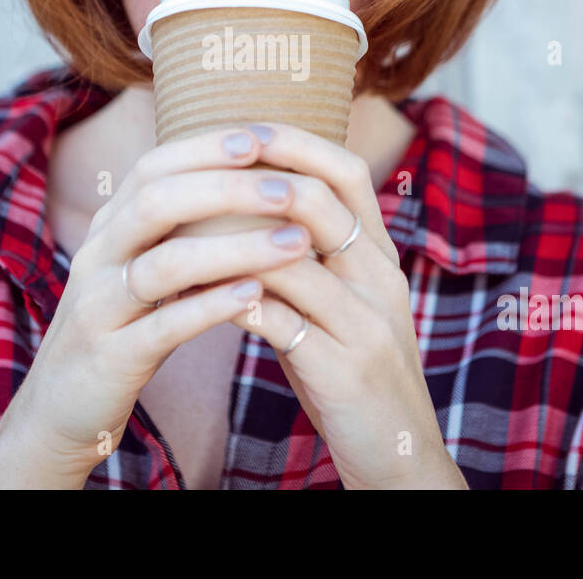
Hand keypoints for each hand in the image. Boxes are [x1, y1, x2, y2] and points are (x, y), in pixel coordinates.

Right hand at [0, 125, 310, 486]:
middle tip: (289, 188)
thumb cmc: (122, 328)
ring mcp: (99, 307)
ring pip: (165, 264)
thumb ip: (177, 229)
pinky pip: (163, 326)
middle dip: (226, 189)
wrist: (60, 408)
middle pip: (157, 203)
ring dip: (235, 248)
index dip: (204, 148)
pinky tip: (256, 295)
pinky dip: (211, 307)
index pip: (153, 168)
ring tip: (295, 242)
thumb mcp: (140, 269)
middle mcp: (98, 257)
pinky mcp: (111, 357)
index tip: (259, 136)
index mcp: (109, 229)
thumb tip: (243, 178)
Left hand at [218, 122, 467, 488]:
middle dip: (260, 173)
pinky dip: (236, 302)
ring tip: (183, 225)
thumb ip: (308, 259)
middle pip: (324, 200)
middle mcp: (381, 279)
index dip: (297, 141)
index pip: (348, 173)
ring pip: (296, 258)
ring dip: (234, 237)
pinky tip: (196, 297)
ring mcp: (368, 324)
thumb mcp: (340, 305)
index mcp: (379, 257)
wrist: (400, 456)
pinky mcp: (346, 370)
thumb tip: (247, 208)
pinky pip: (282, 321)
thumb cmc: (350, 372)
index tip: (242, 126)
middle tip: (205, 161)